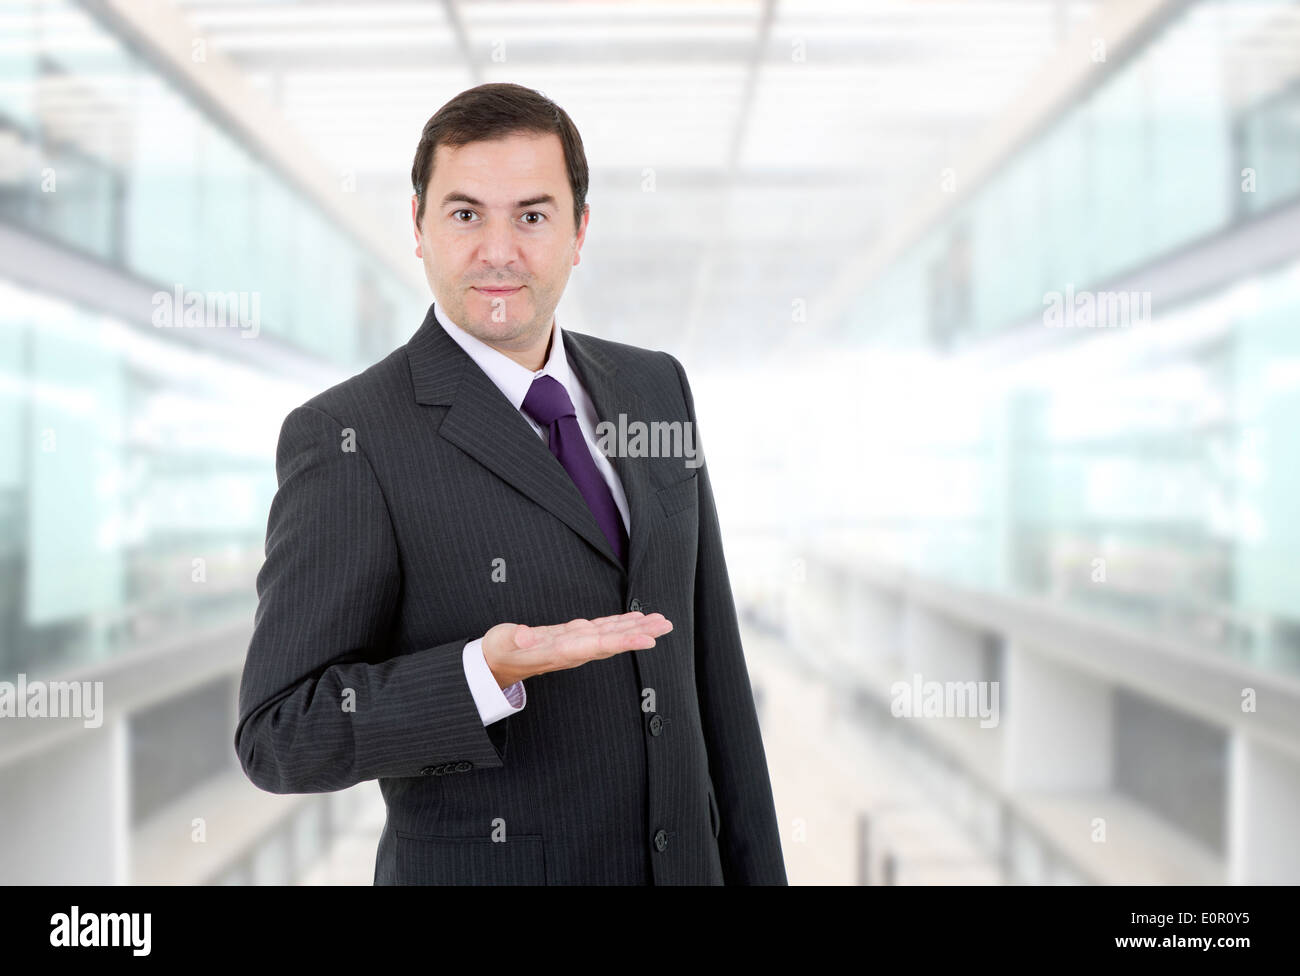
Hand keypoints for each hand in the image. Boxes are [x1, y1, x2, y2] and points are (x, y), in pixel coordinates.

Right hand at [481, 611, 672, 687]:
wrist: (497, 664)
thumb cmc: (499, 652)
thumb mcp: (502, 643)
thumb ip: (515, 638)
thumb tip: (525, 635)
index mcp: (562, 651)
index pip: (599, 646)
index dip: (625, 642)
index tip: (649, 639)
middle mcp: (575, 649)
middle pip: (614, 641)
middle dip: (641, 633)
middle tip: (666, 624)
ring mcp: (576, 644)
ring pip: (612, 635)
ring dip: (637, 628)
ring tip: (660, 620)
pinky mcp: (574, 637)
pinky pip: (603, 630)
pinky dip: (621, 623)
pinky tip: (636, 619)